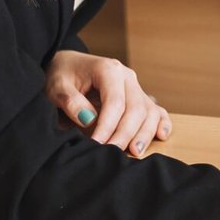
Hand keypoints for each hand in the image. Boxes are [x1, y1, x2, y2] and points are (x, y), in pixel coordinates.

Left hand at [44, 50, 170, 157]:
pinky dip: (161, 123)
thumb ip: (71, 101)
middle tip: (112, 153)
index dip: (108, 126)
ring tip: (135, 152)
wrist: (68, 66)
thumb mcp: (57, 86)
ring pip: (149, 111)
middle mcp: (127, 77)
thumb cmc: (62, 76)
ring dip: (144, 133)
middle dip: (125, 134)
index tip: (96, 144)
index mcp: (109, 70)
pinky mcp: (138, 97)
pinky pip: (156, 110)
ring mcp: (135, 87)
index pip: (115, 102)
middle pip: (136, 108)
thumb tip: (88, 119)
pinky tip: (161, 136)